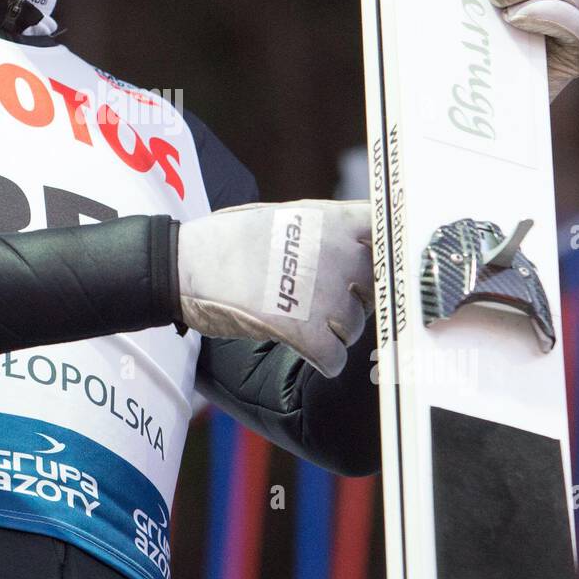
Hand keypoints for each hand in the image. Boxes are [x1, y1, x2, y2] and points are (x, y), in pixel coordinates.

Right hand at [177, 200, 372, 376]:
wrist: (185, 264)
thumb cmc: (229, 239)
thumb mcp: (285, 217)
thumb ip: (327, 230)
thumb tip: (361, 246)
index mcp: (332, 221)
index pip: (390, 233)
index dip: (393, 255)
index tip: (386, 267)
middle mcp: (336, 255)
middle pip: (373, 291)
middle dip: (354, 301)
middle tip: (321, 301)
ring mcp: (322, 294)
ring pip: (353, 329)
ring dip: (332, 332)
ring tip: (299, 319)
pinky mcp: (304, 332)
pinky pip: (334, 359)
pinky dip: (322, 360)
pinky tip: (303, 348)